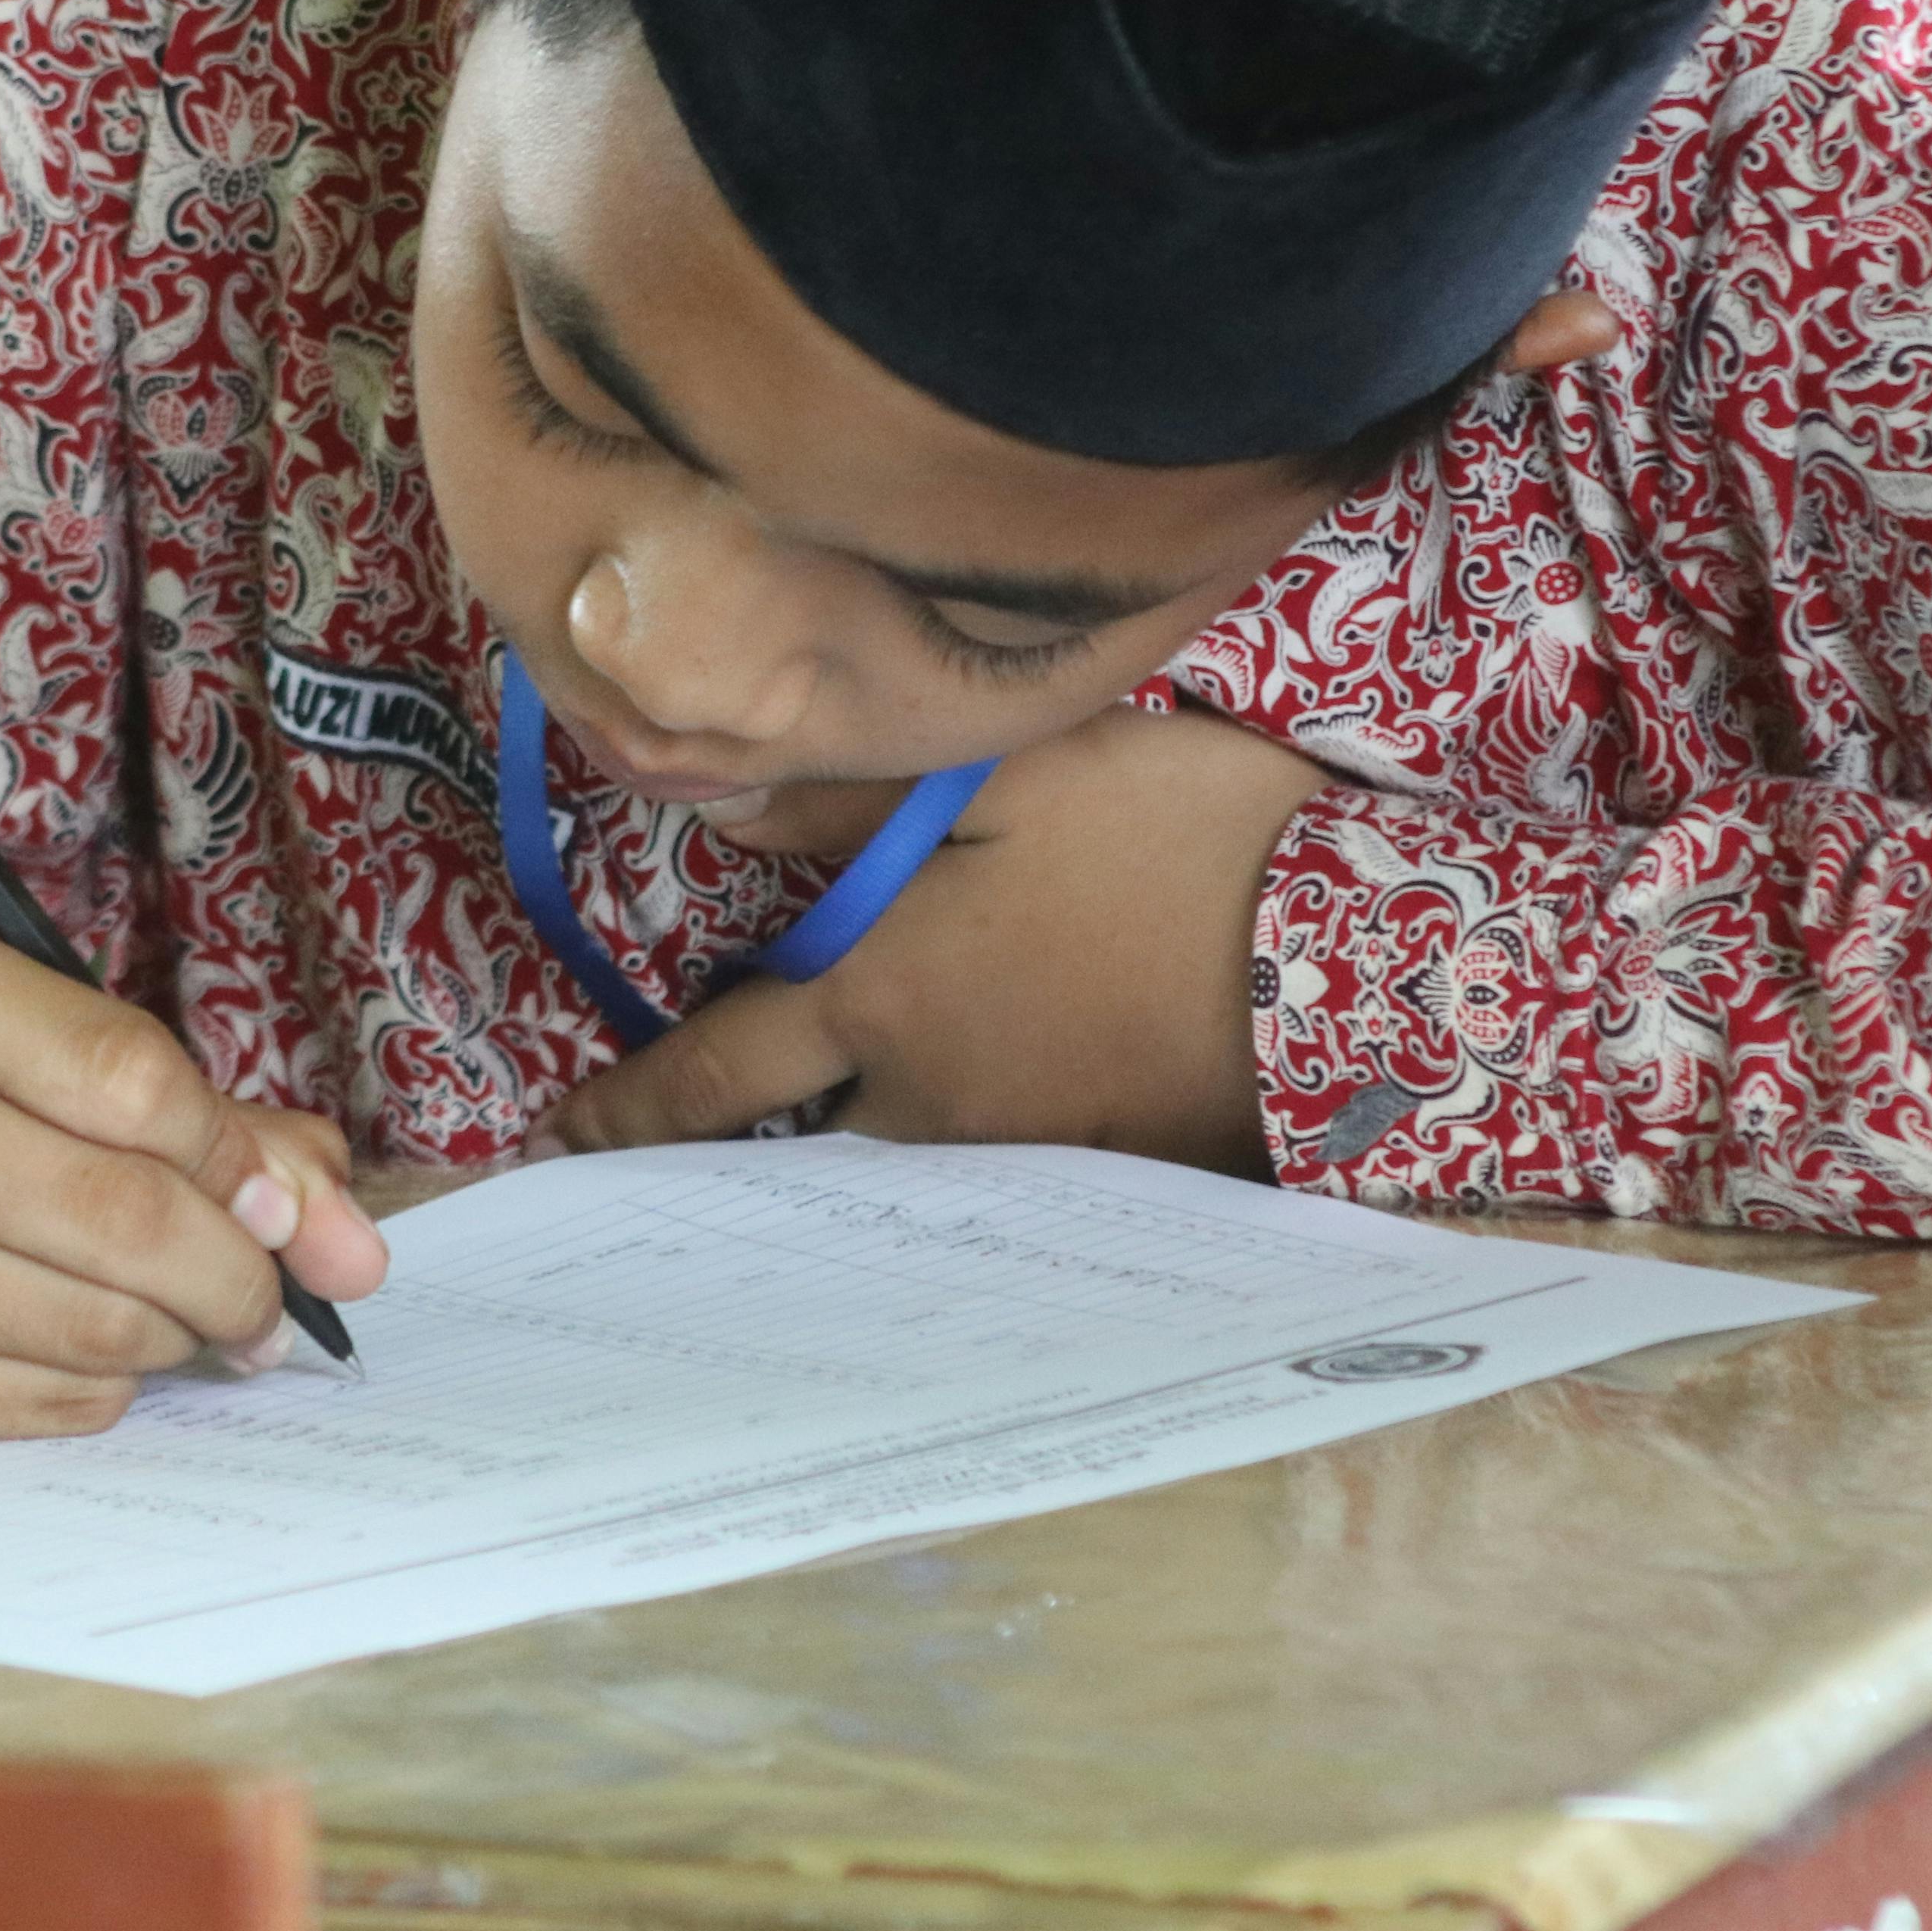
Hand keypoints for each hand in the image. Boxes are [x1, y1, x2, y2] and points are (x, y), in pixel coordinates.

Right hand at [0, 922, 389, 1440]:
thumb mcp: (24, 1049)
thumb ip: (201, 1119)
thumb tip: (351, 1241)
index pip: (132, 1081)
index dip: (238, 1160)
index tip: (285, 1209)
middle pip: (121, 1219)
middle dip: (239, 1276)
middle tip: (275, 1302)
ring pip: (90, 1327)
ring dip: (181, 1338)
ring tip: (196, 1325)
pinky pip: (37, 1404)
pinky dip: (106, 1388)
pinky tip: (99, 1360)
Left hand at [538, 701, 1325, 1170]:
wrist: (1369, 959)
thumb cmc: (1176, 841)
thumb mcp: (1009, 775)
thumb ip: (849, 793)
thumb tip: (712, 801)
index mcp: (885, 1007)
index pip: (718, 1075)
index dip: (631, 1110)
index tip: (561, 1141)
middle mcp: (936, 1104)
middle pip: (810, 1127)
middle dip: (753, 1125)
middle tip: (696, 1120)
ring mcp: (1029, 1146)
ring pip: (907, 1135)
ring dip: (869, 1108)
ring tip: (863, 1065)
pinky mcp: (1114, 1155)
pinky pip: (1003, 1144)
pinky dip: (973, 1107)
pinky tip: (1002, 1056)